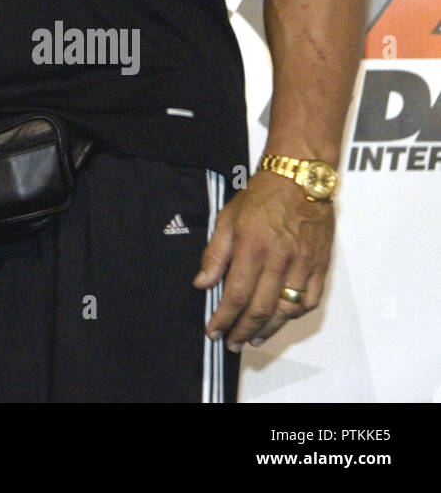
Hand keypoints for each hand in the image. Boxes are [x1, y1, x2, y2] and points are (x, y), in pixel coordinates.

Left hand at [194, 169, 333, 351]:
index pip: (235, 294)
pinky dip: (295, 316)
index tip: (214, 330)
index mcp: (252, 246)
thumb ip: (215, 254)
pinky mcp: (320, 266)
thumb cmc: (262, 196)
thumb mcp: (227, 218)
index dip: (223, 318)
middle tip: (232, 342)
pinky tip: (281, 320)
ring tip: (253, 339)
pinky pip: (310, 301)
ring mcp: (303, 264)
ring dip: (269, 330)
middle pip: (260, 308)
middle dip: (243, 331)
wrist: (299, 179)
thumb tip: (202, 283)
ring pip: (286, 310)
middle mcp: (279, 259)